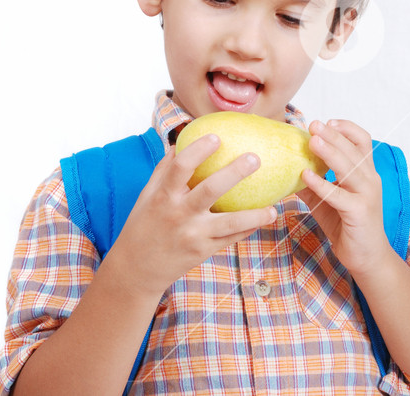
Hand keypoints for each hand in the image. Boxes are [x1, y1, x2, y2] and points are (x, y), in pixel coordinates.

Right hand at [106, 133, 277, 299]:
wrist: (136, 270)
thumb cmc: (143, 226)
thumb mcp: (147, 197)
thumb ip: (164, 170)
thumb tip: (181, 142)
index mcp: (163, 197)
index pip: (180, 168)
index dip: (198, 151)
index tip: (216, 137)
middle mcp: (179, 214)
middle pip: (210, 190)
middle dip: (235, 173)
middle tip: (255, 158)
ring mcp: (193, 234)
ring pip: (230, 223)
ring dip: (254, 215)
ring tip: (273, 207)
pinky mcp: (203, 251)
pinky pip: (231, 238)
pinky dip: (249, 228)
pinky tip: (266, 217)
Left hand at [297, 120, 393, 274]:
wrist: (367, 256)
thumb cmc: (348, 226)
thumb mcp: (327, 201)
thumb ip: (314, 184)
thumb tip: (289, 169)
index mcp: (366, 173)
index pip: (363, 141)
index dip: (347, 128)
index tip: (328, 121)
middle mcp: (370, 180)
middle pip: (354, 150)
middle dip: (333, 135)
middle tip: (313, 124)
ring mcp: (366, 195)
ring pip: (349, 167)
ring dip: (330, 152)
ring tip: (312, 141)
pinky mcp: (359, 211)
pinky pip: (338, 194)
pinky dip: (322, 183)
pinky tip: (305, 175)